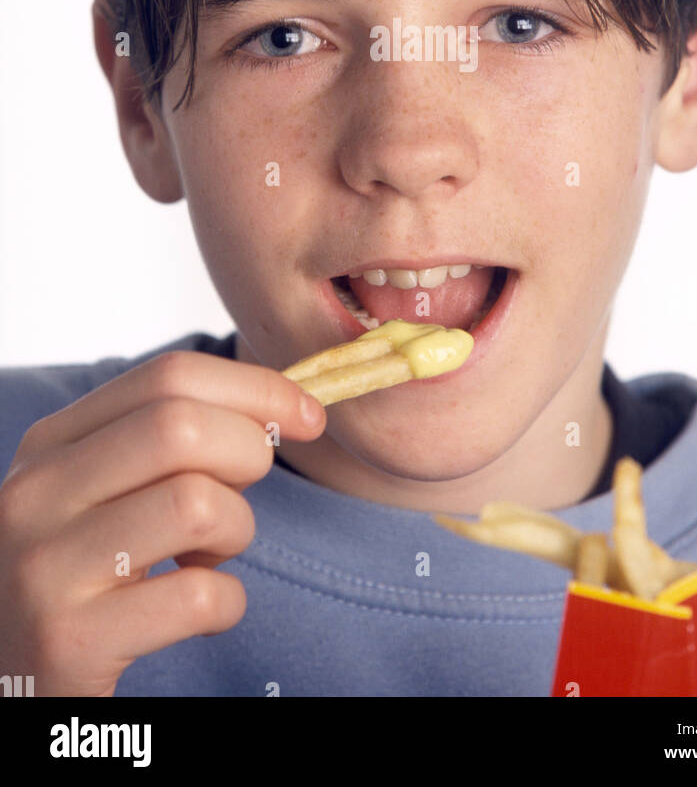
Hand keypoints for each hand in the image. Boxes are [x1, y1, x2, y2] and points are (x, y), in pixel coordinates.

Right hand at [0, 350, 324, 695]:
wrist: (15, 679)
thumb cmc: (85, 572)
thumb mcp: (101, 489)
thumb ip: (169, 438)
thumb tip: (290, 401)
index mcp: (50, 443)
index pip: (168, 377)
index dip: (256, 388)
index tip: (308, 413)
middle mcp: (35, 494)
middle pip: (182, 427)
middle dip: (248, 454)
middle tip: (243, 495)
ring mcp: (45, 567)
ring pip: (196, 504)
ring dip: (237, 532)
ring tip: (210, 556)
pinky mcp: (69, 639)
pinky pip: (196, 596)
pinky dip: (228, 603)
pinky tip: (203, 610)